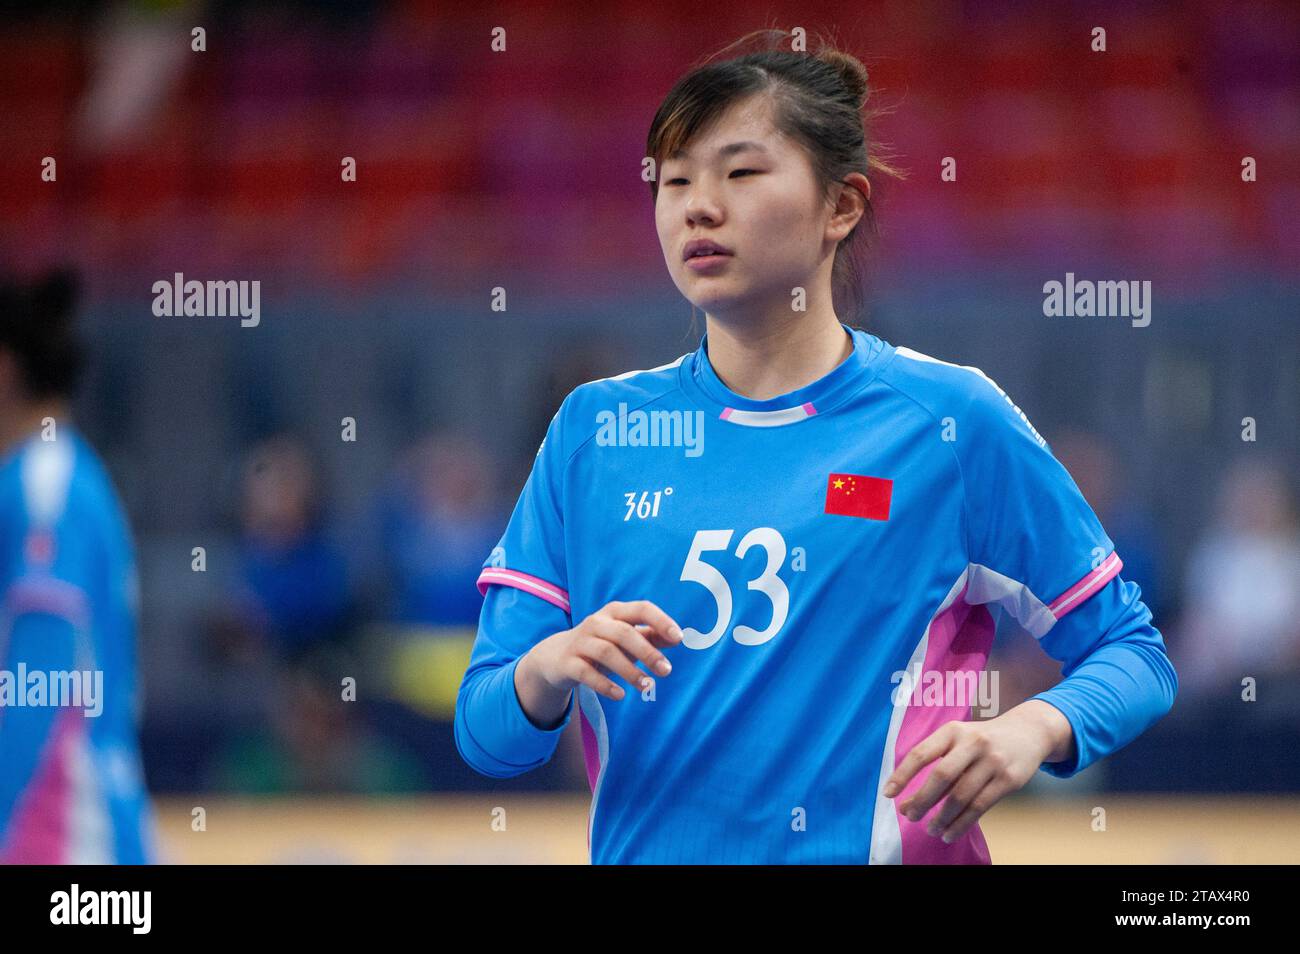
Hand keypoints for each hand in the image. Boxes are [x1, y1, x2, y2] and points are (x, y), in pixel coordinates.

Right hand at [526, 599, 682, 701]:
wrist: (556, 657)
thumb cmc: (601, 645)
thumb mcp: (626, 638)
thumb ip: (651, 636)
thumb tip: (677, 638)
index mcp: (615, 612)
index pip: (641, 609)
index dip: (661, 621)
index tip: (678, 638)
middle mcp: (597, 622)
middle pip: (625, 633)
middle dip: (648, 652)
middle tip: (666, 671)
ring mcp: (580, 642)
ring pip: (607, 652)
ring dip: (629, 671)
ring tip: (647, 687)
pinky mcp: (568, 662)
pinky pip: (586, 672)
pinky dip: (605, 684)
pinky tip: (620, 695)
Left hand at [880, 701, 1071, 843]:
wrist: (1028, 732)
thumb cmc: (981, 740)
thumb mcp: (958, 740)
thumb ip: (935, 765)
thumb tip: (905, 801)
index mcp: (952, 731)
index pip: (921, 753)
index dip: (902, 775)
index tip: (888, 793)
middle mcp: (972, 743)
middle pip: (941, 776)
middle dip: (921, 800)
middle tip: (910, 816)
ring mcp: (992, 761)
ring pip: (961, 796)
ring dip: (942, 817)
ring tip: (930, 829)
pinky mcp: (1008, 780)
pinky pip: (980, 807)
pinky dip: (961, 824)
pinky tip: (949, 833)